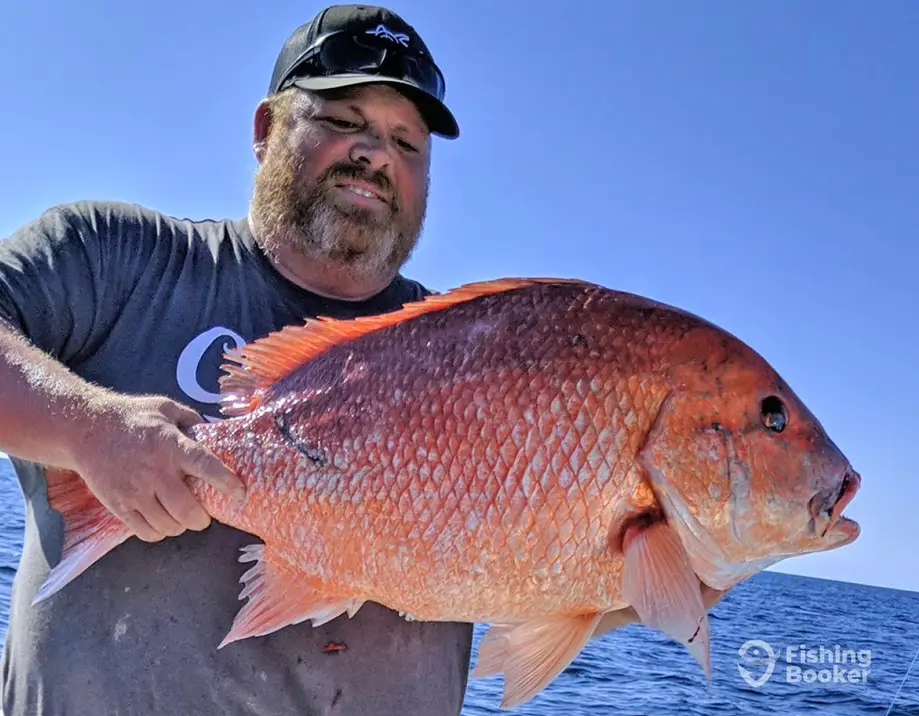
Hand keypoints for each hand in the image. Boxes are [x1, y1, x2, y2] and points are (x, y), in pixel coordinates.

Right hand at [67, 393, 244, 541]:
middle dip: (202, 518)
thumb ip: (194, 421)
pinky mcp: (119, 505)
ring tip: (182, 516)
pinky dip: (160, 532)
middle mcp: (155, 471)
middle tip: (204, 514)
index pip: (206, 466)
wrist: (86, 428)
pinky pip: (147, 532)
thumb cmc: (134, 417)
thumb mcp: (167, 409)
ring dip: (181, 526)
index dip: (226, 482)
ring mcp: (135, 491)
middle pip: (188, 510)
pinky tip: (162, 521)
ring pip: (169, 526)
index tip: (240, 493)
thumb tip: (218, 434)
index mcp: (171, 445)